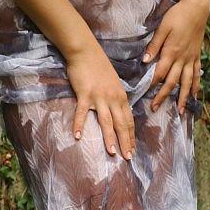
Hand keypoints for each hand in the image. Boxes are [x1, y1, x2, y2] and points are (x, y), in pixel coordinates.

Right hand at [66, 43, 135, 159]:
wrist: (86, 51)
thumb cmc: (99, 66)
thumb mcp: (113, 83)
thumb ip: (116, 98)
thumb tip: (119, 112)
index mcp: (121, 96)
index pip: (128, 120)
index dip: (130, 136)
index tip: (132, 149)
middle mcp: (113, 98)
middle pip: (121, 124)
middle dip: (125, 142)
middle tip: (127, 157)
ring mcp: (99, 97)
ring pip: (106, 121)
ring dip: (109, 138)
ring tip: (112, 153)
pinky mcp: (85, 94)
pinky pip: (82, 113)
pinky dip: (79, 124)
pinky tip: (77, 136)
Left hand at [142, 0, 209, 114]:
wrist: (197, 8)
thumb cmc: (177, 16)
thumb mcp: (163, 27)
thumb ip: (154, 45)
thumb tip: (145, 61)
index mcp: (172, 52)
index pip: (160, 73)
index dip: (152, 84)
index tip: (145, 94)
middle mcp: (182, 58)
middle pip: (172, 82)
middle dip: (163, 96)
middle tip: (155, 108)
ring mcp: (191, 58)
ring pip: (187, 82)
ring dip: (184, 98)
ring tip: (181, 111)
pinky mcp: (197, 56)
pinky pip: (197, 74)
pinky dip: (196, 86)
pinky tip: (196, 95)